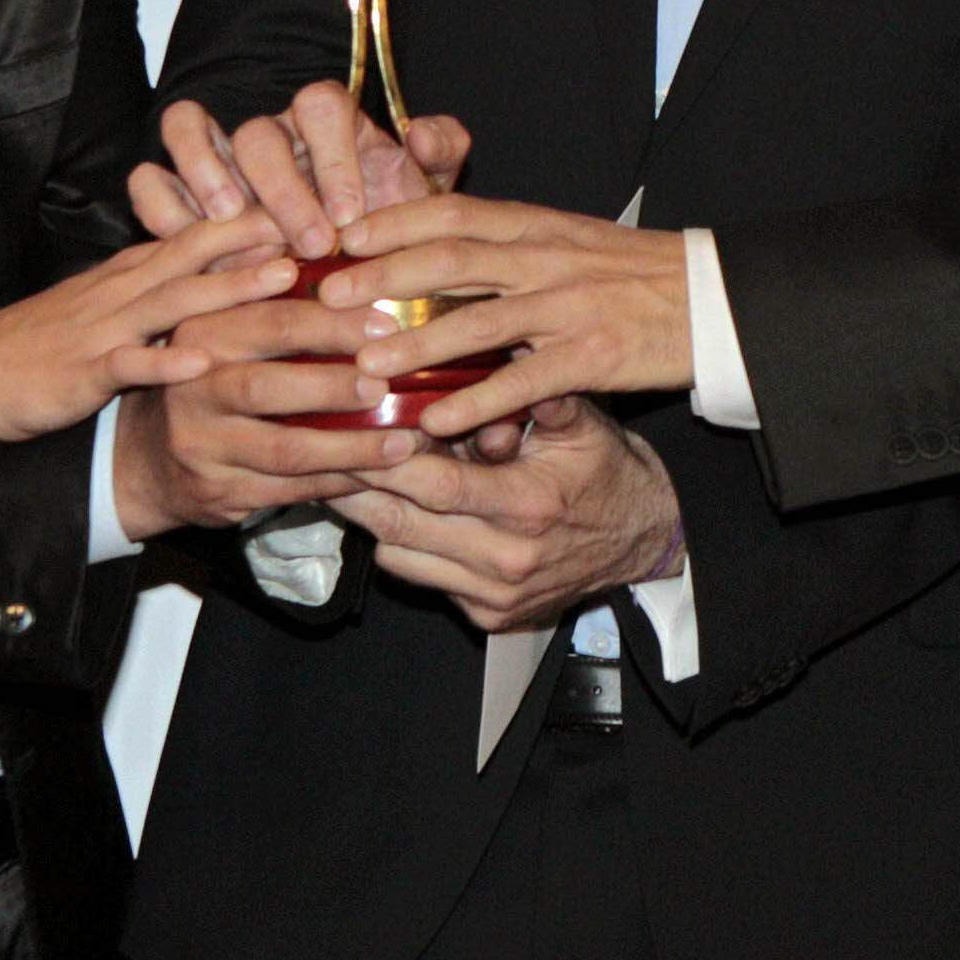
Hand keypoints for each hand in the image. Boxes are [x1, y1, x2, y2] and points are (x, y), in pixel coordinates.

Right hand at [0, 212, 296, 438]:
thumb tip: (220, 279)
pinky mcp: (82, 372)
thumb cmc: (44, 342)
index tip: (319, 209)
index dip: (260, 219)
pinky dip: (163, 363)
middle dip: (265, 244)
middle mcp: (125, 291)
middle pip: (201, 257)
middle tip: (328, 234)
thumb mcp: (107, 305)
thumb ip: (159, 289)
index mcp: (133, 275)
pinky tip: (198, 365)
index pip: (202, 236)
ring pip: (174, 301)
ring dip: (231, 288)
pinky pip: (127, 364)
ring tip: (283, 276)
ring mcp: (104, 328)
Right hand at [107, 295, 423, 540]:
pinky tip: (376, 473)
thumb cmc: (205, 375)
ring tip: (403, 441)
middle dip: (331, 385)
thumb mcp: (218, 324)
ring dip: (349, 447)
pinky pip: (288, 489)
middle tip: (385, 382)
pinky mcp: (218, 493)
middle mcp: (192, 390)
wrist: (146, 457)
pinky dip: (337, 481)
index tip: (383, 323)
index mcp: (200, 334)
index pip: (270, 322)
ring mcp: (202, 448)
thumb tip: (331, 242)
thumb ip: (263, 287)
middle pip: (266, 386)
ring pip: (283, 450)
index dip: (330, 323)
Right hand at [124, 83, 470, 262]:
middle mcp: (265, 135)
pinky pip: (148, 180)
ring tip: (230, 226)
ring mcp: (213, 161)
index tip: (353, 216)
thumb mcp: (417, 203)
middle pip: (258, 131)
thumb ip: (438, 158)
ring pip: (186, 129)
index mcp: (322, 125)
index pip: (320, 104)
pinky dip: (162, 208)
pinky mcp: (174, 197)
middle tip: (310, 244)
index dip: (334, 157)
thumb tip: (424, 135)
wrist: (325, 297)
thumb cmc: (373, 240)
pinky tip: (189, 250)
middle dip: (282, 187)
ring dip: (205, 174)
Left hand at [328, 195, 693, 436]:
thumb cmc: (631, 273)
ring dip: (418, 344)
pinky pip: (524, 380)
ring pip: (479, 321)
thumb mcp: (564, 240)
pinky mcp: (593, 354)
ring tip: (366, 367)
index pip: (451, 211)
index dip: (393, 220)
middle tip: (330, 297)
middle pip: (450, 259)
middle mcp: (545, 258)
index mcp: (535, 225)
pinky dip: (478, 400)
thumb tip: (435, 245)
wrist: (711, 299)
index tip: (343, 236)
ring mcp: (569, 306)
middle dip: (385, 277)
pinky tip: (437, 419)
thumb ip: (505, 241)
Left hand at [329, 397, 680, 632]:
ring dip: (367, 516)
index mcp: (528, 507)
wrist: (641, 540)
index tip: (352, 429)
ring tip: (339, 475)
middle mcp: (506, 560)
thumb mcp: (581, 423)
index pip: (436, 484)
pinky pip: (420, 577)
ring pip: (400, 556)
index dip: (387, 459)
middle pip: (402, 525)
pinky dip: (399, 544)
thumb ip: (536, 390)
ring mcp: (493, 596)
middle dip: (354, 487)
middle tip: (318, 453)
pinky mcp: (486, 616)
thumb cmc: (606, 472)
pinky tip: (388, 509)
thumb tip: (501, 343)